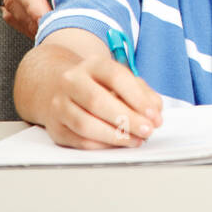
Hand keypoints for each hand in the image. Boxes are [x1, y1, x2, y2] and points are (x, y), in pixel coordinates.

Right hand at [38, 52, 164, 149]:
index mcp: (92, 65)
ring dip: (114, 136)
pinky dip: (102, 146)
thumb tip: (155, 111)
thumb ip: (143, 92)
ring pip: (85, 124)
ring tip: (136, 140)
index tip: (154, 115)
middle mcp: (71, 81)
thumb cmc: (97, 84)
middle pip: (97, 102)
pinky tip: (118, 145)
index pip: (116, 77)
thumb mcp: (121, 79)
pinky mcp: (55, 127)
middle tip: (147, 130)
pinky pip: (79, 141)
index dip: (137, 98)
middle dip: (127, 119)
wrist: (57, 86)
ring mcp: (59, 104)